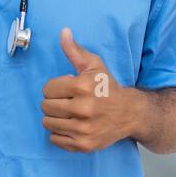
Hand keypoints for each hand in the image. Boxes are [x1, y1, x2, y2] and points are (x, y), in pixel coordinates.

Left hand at [41, 27, 140, 152]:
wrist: (129, 113)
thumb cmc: (108, 87)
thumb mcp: (95, 66)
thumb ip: (75, 50)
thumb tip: (63, 32)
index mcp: (83, 87)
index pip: (47, 89)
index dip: (55, 87)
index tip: (66, 89)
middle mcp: (83, 109)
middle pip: (45, 107)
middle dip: (53, 102)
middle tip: (67, 101)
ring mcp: (83, 129)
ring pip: (48, 123)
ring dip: (55, 118)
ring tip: (69, 114)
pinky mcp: (83, 145)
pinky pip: (55, 139)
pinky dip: (60, 133)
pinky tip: (72, 126)